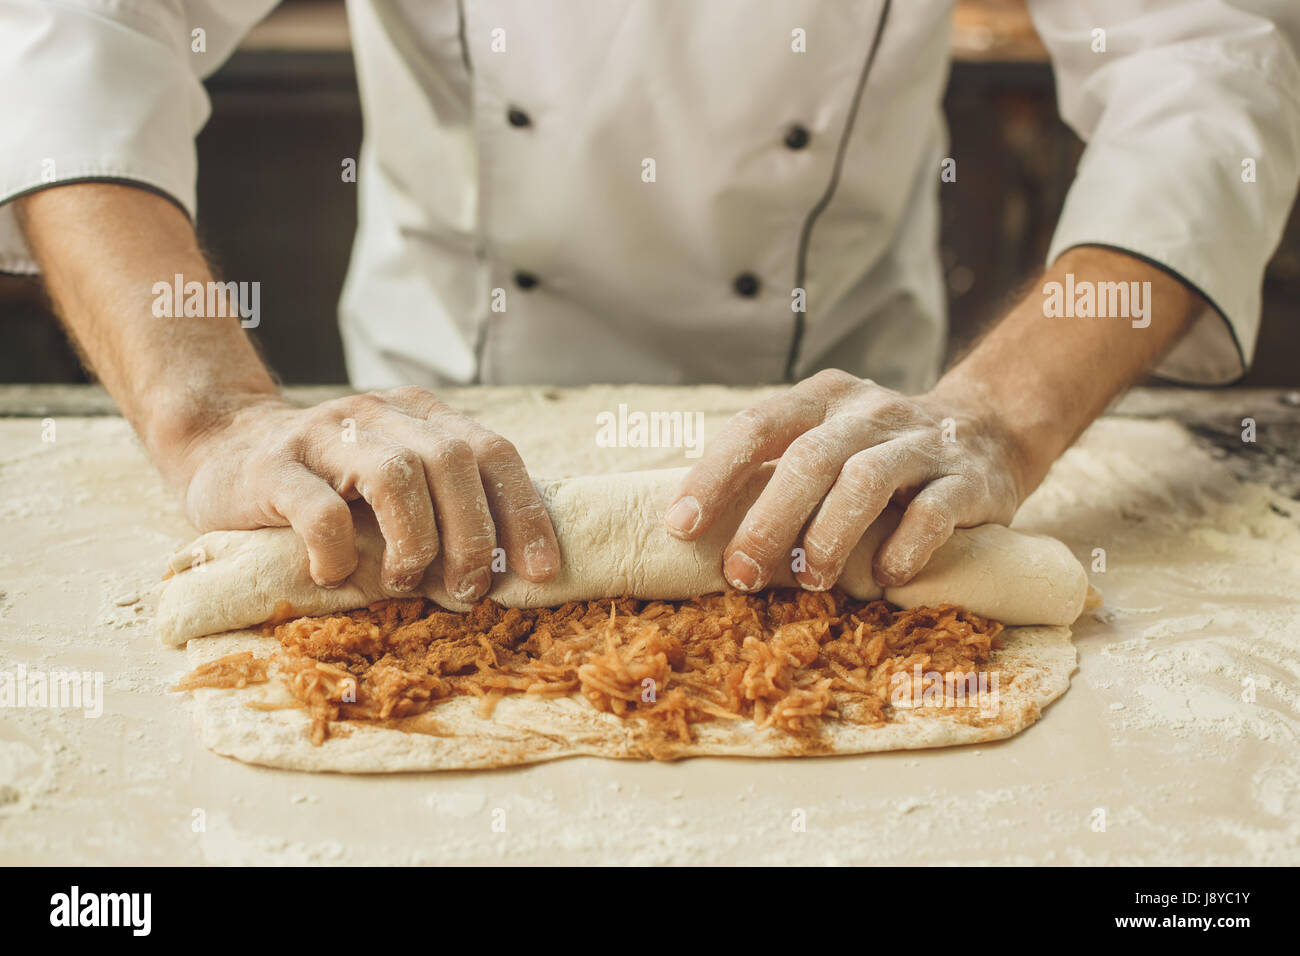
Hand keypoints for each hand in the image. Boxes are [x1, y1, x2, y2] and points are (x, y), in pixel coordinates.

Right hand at [166, 387, 559, 596]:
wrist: (222, 452)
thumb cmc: (326, 486)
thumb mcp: (394, 482)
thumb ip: (445, 505)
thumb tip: (507, 569)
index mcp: (420, 415)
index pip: (494, 451)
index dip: (524, 512)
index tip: (542, 571)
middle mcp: (378, 414)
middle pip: (452, 460)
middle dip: (474, 535)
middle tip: (469, 590)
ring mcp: (323, 435)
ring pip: (396, 476)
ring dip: (415, 544)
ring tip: (406, 583)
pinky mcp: (272, 467)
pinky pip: (320, 511)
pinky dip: (339, 553)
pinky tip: (335, 575)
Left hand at [664, 369, 1030, 590]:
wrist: (989, 431)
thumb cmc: (879, 453)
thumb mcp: (827, 440)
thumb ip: (775, 469)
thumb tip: (693, 528)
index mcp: (822, 398)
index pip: (758, 426)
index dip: (714, 475)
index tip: (680, 527)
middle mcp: (868, 412)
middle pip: (808, 460)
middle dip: (767, 522)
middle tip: (741, 574)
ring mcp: (920, 442)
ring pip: (865, 481)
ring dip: (828, 537)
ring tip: (809, 581)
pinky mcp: (968, 478)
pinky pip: (933, 511)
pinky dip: (904, 547)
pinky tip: (885, 578)